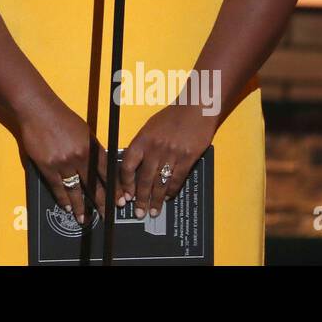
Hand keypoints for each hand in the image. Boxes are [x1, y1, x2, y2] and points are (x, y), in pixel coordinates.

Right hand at [15, 97, 110, 225]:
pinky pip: (58, 187)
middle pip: (94, 185)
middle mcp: (80, 157)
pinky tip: (67, 207)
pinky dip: (63, 198)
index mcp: (92, 147)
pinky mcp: (48, 166)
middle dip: (102, 202)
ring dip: (81, 207)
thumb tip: (99, 165)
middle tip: (107, 215)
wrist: (39, 110)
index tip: (121, 200)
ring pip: (75, 190)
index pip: (108, 173)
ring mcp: (63, 163)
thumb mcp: (84, 131)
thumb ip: (92, 149)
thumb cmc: (61, 117)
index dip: (115, 188)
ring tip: (85, 219)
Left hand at [117, 104, 215, 218]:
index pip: (127, 165)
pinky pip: (177, 179)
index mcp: (142, 139)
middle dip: (140, 199)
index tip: (125, 196)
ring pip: (160, 182)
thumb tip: (134, 168)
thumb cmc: (171, 117)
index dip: (125, 183)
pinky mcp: (188, 158)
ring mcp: (172, 154)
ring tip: (153, 211)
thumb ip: (142, 146)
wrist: (196, 108)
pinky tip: (168, 197)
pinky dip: (172, 190)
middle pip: (144, 179)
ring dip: (156, 200)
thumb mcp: (150, 128)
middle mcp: (155, 148)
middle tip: (138, 212)